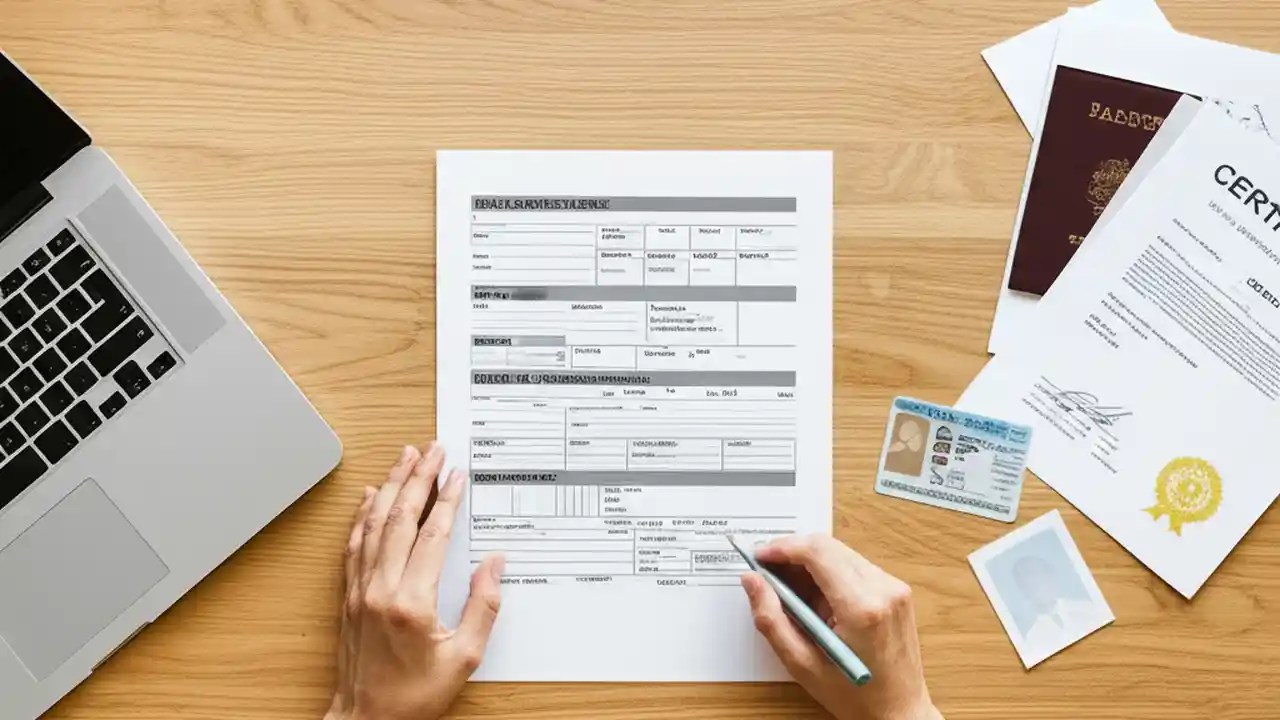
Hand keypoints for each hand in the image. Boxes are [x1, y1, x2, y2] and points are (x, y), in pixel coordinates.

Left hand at [327, 443, 504, 719]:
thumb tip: (493, 565)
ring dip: (390, 488)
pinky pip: (354, 545)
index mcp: (411, 601)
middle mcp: (379, 589)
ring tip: (403, 459)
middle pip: (399, 519)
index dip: (445, 500)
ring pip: (373, 525)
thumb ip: (483, 607)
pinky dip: (362, 517)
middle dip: (416, 479)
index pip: (431, 535)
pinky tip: (369, 498)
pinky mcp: (348, 596)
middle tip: (430, 450)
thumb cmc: (414, 697)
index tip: (456, 474)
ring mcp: (359, 590)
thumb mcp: (464, 659)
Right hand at [741, 535, 941, 719]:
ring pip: (840, 552)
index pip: (817, 552)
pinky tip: (816, 597)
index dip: (783, 548)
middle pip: (828, 546)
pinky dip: (829, 572)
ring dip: (810, 563)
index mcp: (861, 608)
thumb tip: (752, 581)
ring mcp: (894, 588)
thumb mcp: (802, 663)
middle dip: (792, 552)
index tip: (760, 557)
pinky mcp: (896, 590)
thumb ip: (771, 618)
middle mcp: (883, 590)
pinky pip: (854, 565)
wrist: (899, 712)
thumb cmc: (856, 696)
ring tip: (790, 591)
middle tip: (768, 572)